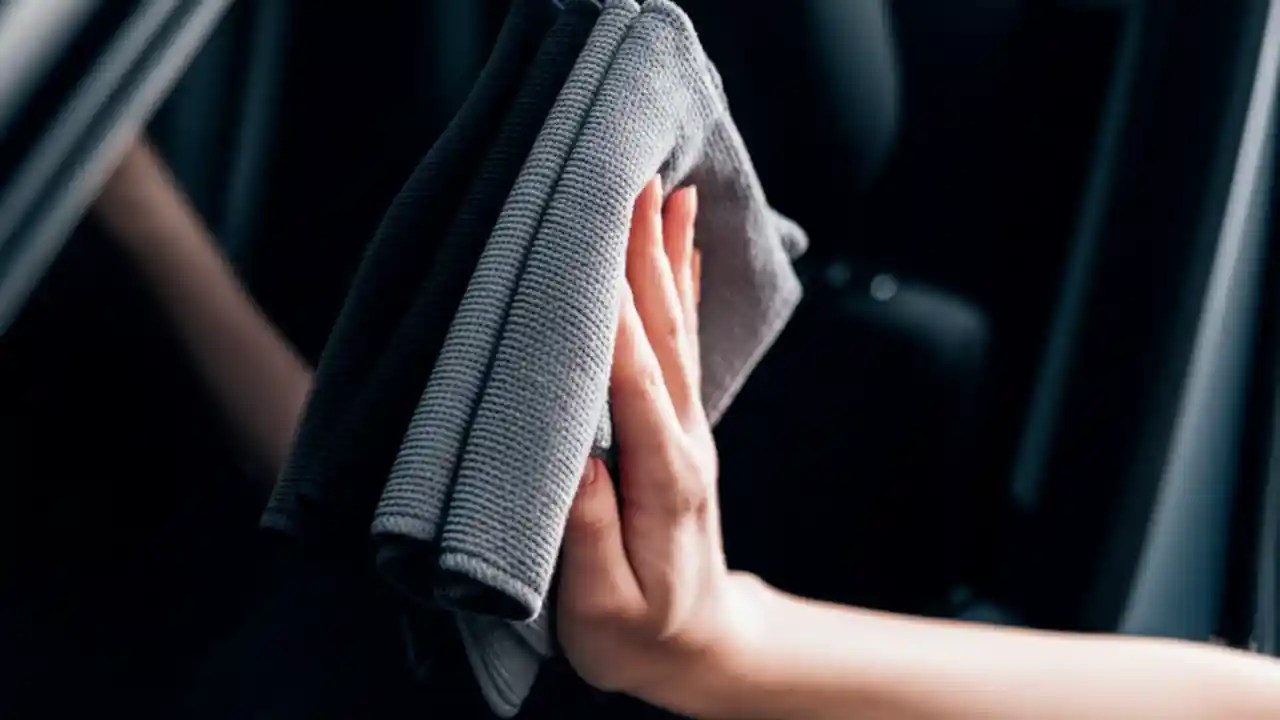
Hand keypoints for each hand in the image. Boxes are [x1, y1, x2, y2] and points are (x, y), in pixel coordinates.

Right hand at [557, 177, 757, 714]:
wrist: (701, 648)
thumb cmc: (641, 635)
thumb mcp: (603, 606)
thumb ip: (587, 531)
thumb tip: (570, 453)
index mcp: (664, 477)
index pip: (634, 381)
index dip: (611, 316)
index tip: (591, 249)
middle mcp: (685, 439)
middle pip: (663, 334)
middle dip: (645, 258)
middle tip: (632, 183)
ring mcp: (689, 429)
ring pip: (677, 328)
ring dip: (668, 258)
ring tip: (664, 190)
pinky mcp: (681, 426)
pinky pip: (683, 343)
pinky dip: (682, 288)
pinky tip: (681, 246)